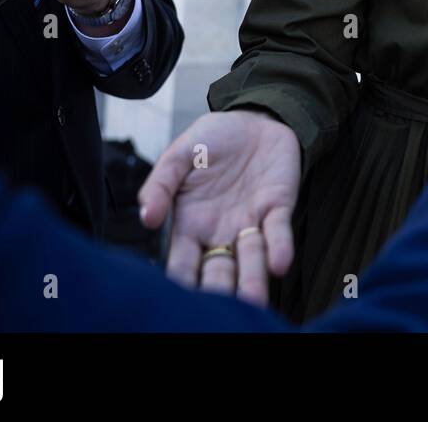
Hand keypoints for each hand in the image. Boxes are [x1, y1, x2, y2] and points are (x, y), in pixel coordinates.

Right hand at [138, 110, 300, 305]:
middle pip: (219, 270)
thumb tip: (146, 217)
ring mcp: (251, 221)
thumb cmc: (211, 140)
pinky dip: (280, 247)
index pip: (184, 262)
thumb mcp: (178, 155)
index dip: (182, 280)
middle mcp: (221, 231)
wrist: (253, 117)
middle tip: (219, 310)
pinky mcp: (279, 207)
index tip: (178, 298)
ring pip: (252, 259)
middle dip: (220, 291)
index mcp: (191, 224)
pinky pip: (278, 232)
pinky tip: (279, 263)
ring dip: (254, 281)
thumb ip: (160, 184)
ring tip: (253, 301)